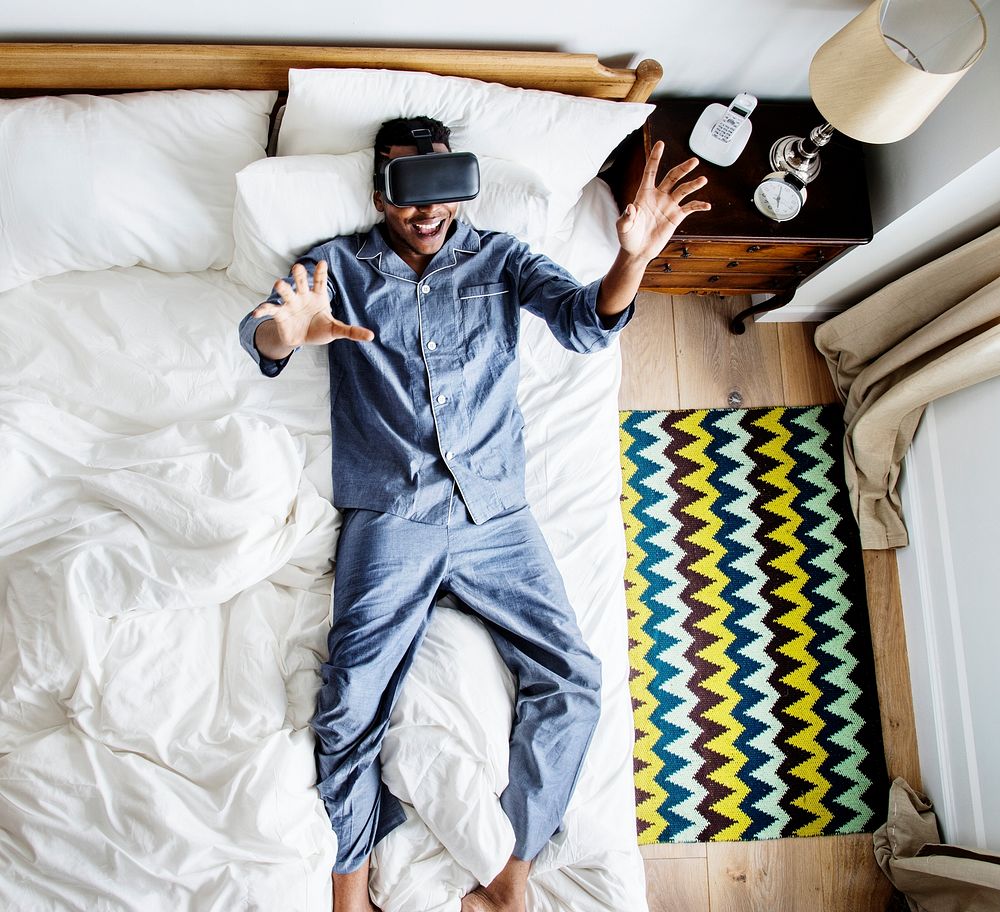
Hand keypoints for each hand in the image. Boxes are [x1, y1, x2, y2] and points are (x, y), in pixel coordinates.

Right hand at [251, 261, 374, 348]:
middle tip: (298, 268)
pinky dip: (263, 310)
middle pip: (300, 281)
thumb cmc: (319, 329)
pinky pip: (270, 309)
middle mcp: (302, 296)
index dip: (321, 272)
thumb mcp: (336, 330)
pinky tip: (257, 313)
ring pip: (285, 291)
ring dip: (282, 287)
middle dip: (298, 274)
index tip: (323, 262)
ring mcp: (290, 303)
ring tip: (279, 284)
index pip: (320, 281)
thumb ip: (351, 331)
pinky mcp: (280, 314)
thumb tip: (372, 336)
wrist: (302, 339)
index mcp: (317, 296)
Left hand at [616, 143, 710, 261]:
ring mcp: (668, 205)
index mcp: (644, 194)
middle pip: (672, 177)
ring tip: (703, 180)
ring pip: (683, 190)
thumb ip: (626, 217)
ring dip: (693, 185)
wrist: (637, 251)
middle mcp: (658, 196)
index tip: (661, 144)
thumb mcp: (623, 227)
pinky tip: (707, 205)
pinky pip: (689, 208)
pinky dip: (698, 205)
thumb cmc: (627, 237)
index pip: (650, 171)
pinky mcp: (675, 216)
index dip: (655, 158)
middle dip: (683, 168)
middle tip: (693, 161)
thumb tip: (630, 207)